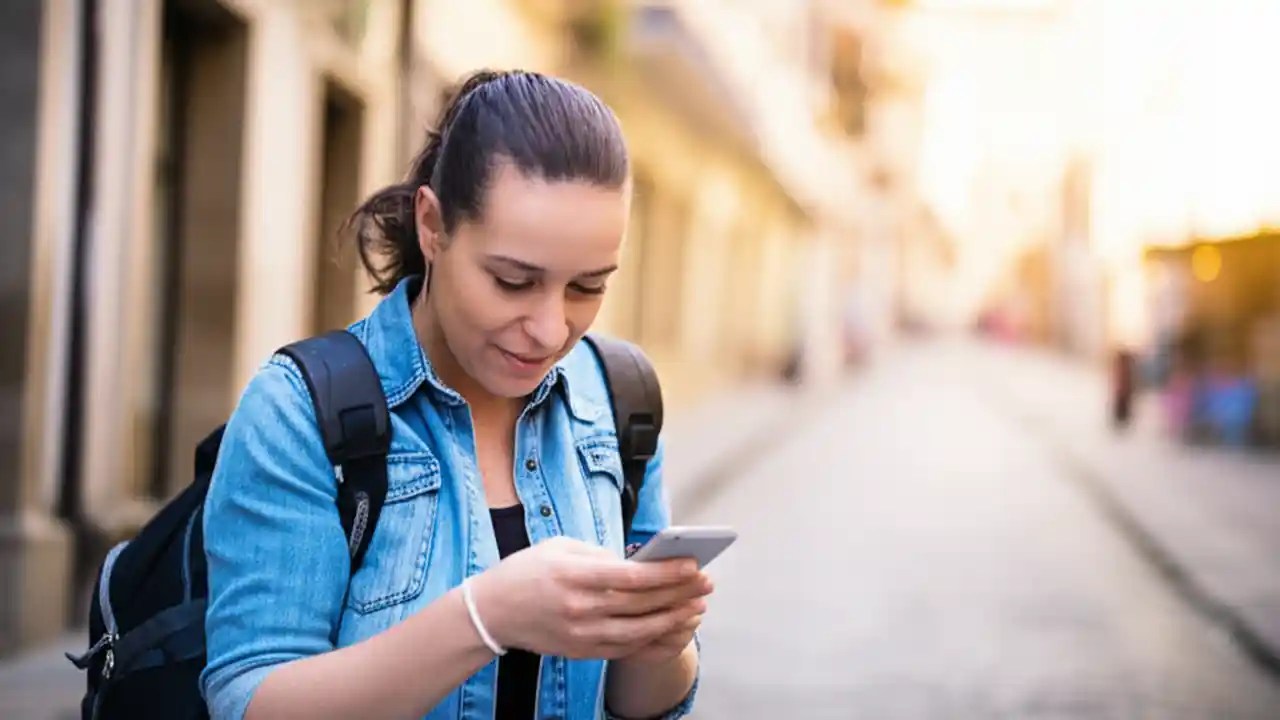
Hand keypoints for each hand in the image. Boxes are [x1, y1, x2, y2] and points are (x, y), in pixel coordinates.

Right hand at [469, 536, 713, 659]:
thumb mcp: (560, 547)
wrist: (491, 612)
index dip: (667, 573)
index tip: (693, 565)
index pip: (632, 576)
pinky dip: (653, 641)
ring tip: (697, 608)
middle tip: (706, 583)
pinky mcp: (581, 650)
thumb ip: (600, 554)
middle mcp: (581, 607)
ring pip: (639, 631)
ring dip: (673, 620)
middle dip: (679, 593)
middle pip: (642, 604)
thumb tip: (639, 563)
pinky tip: (672, 630)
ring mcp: (581, 633)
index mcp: (576, 575)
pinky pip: (625, 649)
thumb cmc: (526, 571)